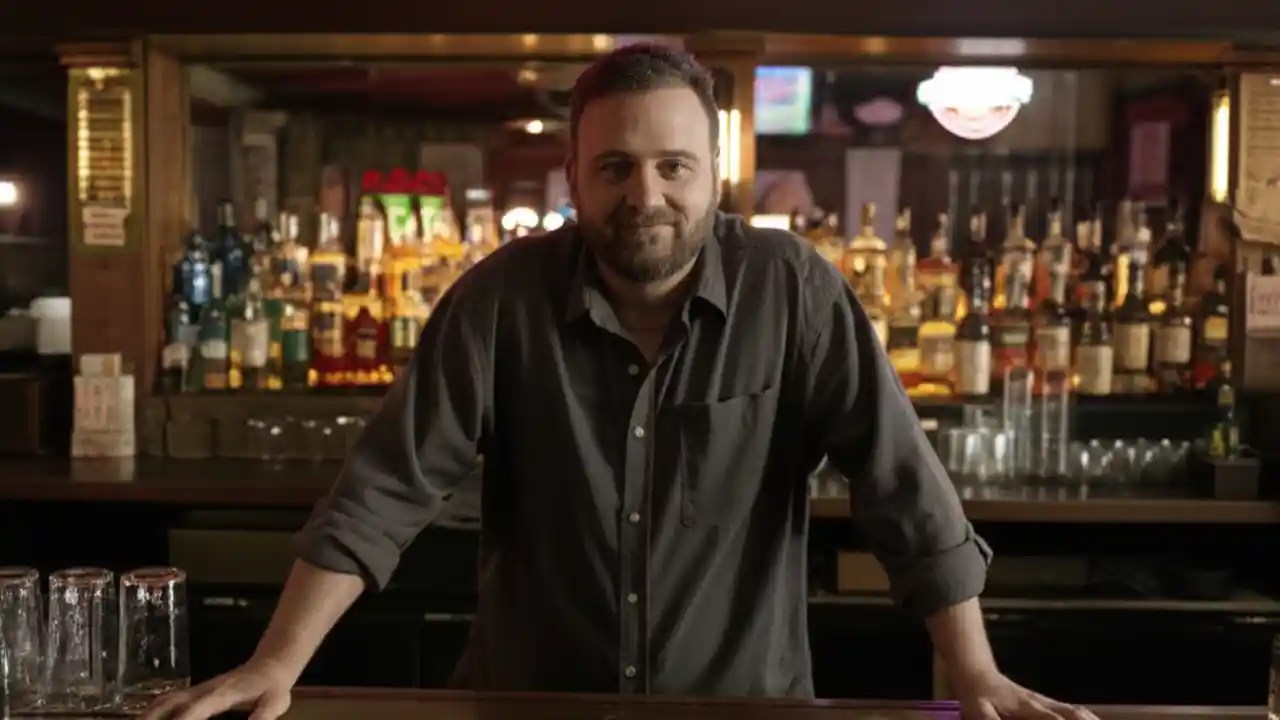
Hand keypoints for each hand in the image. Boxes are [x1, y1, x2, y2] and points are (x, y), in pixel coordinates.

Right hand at [140, 658, 294, 719]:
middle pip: (170, 702)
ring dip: (149, 715)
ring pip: (166, 700)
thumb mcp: (274, 703)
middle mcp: (204, 690)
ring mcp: (198, 690)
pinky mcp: (197, 693)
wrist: (272, 663)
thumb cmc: (273, 686)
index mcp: (221, 694)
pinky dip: (155, 712)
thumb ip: (261, 717)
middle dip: (151, 718)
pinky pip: (170, 701)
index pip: (196, 709)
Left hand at [952, 669, 1100, 719]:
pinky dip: (1084, 716)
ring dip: (1088, 719)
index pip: (1053, 719)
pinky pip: (1070, 710)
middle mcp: (1041, 703)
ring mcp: (1045, 702)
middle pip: (1070, 713)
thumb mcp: (978, 710)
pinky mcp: (1045, 703)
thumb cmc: (977, 696)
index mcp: (1027, 707)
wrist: (977, 674)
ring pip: (1073, 711)